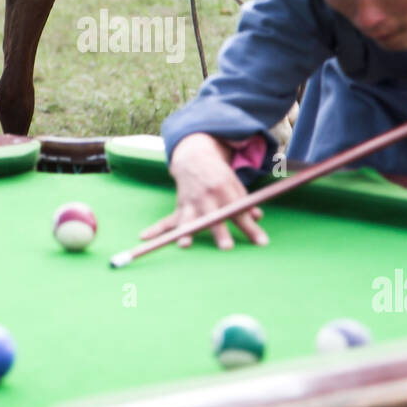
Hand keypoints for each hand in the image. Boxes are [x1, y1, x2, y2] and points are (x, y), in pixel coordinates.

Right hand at [140, 132, 268, 250]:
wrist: (195, 159)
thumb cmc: (219, 176)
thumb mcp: (235, 185)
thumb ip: (246, 202)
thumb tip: (257, 217)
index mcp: (225, 191)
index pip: (240, 213)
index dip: (251, 229)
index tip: (262, 243)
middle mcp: (207, 198)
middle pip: (215, 218)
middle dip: (219, 232)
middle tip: (226, 247)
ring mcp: (191, 203)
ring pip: (190, 220)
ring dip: (187, 233)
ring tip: (184, 245)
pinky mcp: (180, 207)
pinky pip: (166, 220)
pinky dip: (155, 229)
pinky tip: (144, 237)